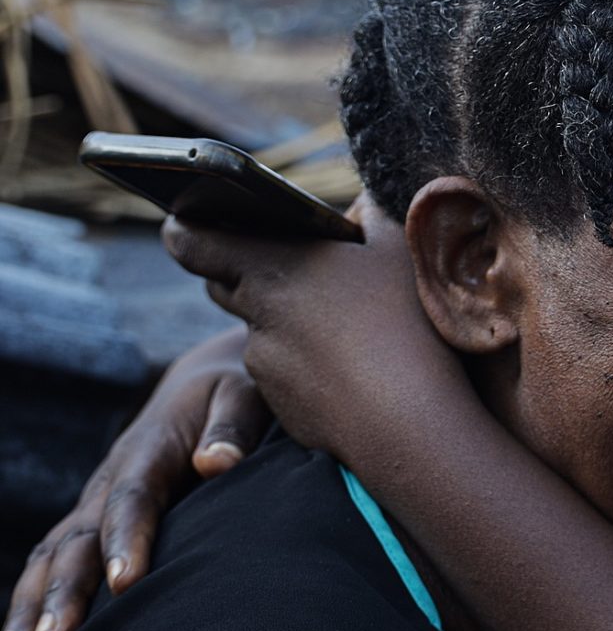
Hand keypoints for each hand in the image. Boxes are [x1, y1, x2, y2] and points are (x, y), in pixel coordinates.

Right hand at [0, 326, 267, 630]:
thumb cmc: (237, 393)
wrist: (207, 384)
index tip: (127, 584)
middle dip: (63, 594)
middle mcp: (111, 479)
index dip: (126, 538)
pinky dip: (30, 603)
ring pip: (51, 557)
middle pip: (78, 540)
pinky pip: (53, 564)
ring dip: (29, 608)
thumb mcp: (246, 394)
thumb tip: (216, 462)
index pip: (133, 497)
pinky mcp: (92, 522)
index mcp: (151, 449)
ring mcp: (94, 503)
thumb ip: (233, 427)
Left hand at [162, 197, 466, 461]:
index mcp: (270, 268)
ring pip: (260, 336)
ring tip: (343, 330)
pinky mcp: (285, 409)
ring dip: (286, 327)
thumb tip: (359, 208)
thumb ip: (369, 213)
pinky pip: (287, 379)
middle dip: (244, 276)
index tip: (192, 224)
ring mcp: (267, 368)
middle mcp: (256, 318)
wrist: (409, 423)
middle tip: (289, 273)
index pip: (190, 242)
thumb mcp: (397, 248)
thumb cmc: (404, 325)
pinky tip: (353, 373)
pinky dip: (309, 372)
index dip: (185, 230)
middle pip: (222, 287)